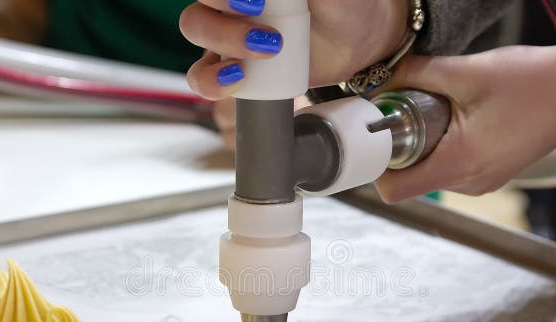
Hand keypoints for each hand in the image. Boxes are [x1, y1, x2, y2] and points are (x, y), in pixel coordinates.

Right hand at [180, 0, 408, 99]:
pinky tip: (237, 80)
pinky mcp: (235, 66)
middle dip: (225, 26)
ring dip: (219, 46)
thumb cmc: (345, 1)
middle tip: (269, 37)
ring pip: (196, 32)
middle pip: (199, 10)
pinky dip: (211, 80)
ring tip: (262, 56)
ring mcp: (228, 32)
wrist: (358, 41)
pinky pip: (203, 74)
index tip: (258, 3)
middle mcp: (230, 0)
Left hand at [375, 45, 555, 201]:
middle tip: (402, 112)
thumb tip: (382, 79)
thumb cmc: (534, 81)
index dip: (376, 166)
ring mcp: (483, 182)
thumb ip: (418, 74)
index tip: (374, 136)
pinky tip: (455, 119)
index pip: (395, 190)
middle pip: (410, 181)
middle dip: (400, 149)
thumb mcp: (467, 72)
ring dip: (423, 147)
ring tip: (436, 111)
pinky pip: (453, 169)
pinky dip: (444, 148)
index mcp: (460, 164)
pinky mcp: (492, 174)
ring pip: (431, 175)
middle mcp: (470, 183)